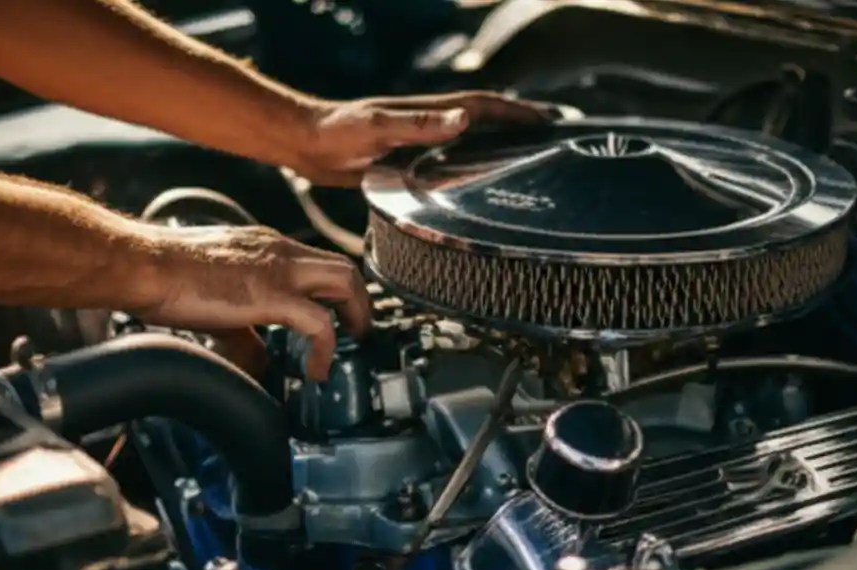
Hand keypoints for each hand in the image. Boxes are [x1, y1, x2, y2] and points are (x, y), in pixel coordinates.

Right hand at [138, 225, 369, 380]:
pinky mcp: (270, 296)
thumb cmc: (165, 273)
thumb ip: (243, 327)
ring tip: (351, 343)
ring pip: (345, 281)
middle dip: (359, 300)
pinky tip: (316, 369)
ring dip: (357, 314)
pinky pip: (319, 322)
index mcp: (266, 246)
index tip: (340, 313)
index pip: (319, 260)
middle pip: (344, 266)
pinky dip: (326, 348)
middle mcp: (279, 251)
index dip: (336, 289)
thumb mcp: (217, 294)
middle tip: (358, 329)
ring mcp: (278, 270)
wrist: (143, 264)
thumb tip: (256, 359)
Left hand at [290, 92, 556, 185]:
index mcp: (427, 112)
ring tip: (529, 152)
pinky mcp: (406, 157)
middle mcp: (428, 122)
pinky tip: (478, 175)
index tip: (548, 118)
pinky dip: (472, 160)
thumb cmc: (336, 133)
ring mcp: (419, 139)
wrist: (304, 142)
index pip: (483, 107)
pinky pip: (450, 157)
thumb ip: (419, 125)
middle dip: (519, 122)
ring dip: (500, 140)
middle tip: (552, 131)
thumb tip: (463, 120)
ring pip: (470, 137)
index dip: (517, 112)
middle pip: (484, 119)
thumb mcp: (379, 127)